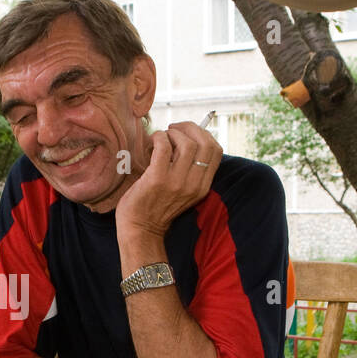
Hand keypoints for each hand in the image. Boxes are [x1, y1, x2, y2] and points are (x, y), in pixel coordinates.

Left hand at [115, 121, 221, 238]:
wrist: (140, 229)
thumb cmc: (156, 206)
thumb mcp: (182, 191)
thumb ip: (189, 171)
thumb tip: (186, 139)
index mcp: (203, 186)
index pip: (216, 151)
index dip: (204, 134)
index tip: (188, 132)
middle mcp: (194, 184)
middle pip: (205, 143)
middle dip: (190, 127)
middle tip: (174, 128)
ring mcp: (176, 182)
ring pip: (186, 143)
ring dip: (172, 133)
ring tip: (162, 136)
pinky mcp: (157, 179)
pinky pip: (163, 146)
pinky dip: (158, 137)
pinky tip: (152, 141)